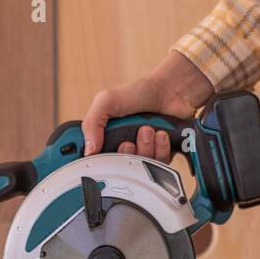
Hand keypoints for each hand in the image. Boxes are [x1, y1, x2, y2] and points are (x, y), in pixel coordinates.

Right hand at [81, 51, 212, 156]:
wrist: (170, 90)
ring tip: (147, 130)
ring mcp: (141, 151)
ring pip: (141, 166)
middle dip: (126, 154)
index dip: (96, 163)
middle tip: (128, 141)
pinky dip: (161, 148)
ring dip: (145, 148)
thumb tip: (88, 150)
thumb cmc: (138, 92)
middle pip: (119, 168)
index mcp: (104, 136)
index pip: (94, 159)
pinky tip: (161, 134)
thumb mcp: (107, 101)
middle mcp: (122, 146)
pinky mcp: (160, 154)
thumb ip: (92, 122)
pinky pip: (160, 163)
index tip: (99, 159)